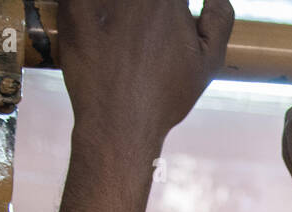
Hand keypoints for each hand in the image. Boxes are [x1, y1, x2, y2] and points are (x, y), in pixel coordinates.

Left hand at [59, 0, 232, 156]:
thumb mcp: (209, 60)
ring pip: (113, 1)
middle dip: (148, 10)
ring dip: (119, 11)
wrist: (118, 120)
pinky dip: (92, 9)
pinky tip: (104, 32)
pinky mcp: (71, 4)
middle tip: (144, 35)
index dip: (175, 7)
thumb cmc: (164, 94)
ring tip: (125, 37)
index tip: (172, 18)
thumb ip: (220, 16)